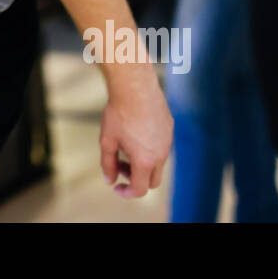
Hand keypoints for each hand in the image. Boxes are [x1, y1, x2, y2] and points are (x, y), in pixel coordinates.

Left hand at [100, 73, 172, 198]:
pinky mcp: (170, 128)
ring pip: (158, 163)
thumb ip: (108, 164)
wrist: (134, 86)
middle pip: (152, 181)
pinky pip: (162, 146)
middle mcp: (161, 154)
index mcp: (145, 161)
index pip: (140, 189)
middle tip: (120, 164)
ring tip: (126, 145)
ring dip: (143, 163)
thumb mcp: (107, 141)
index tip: (117, 186)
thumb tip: (109, 180)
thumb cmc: (118, 113)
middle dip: (136, 178)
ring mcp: (168, 141)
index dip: (127, 192)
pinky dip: (150, 148)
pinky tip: (136, 131)